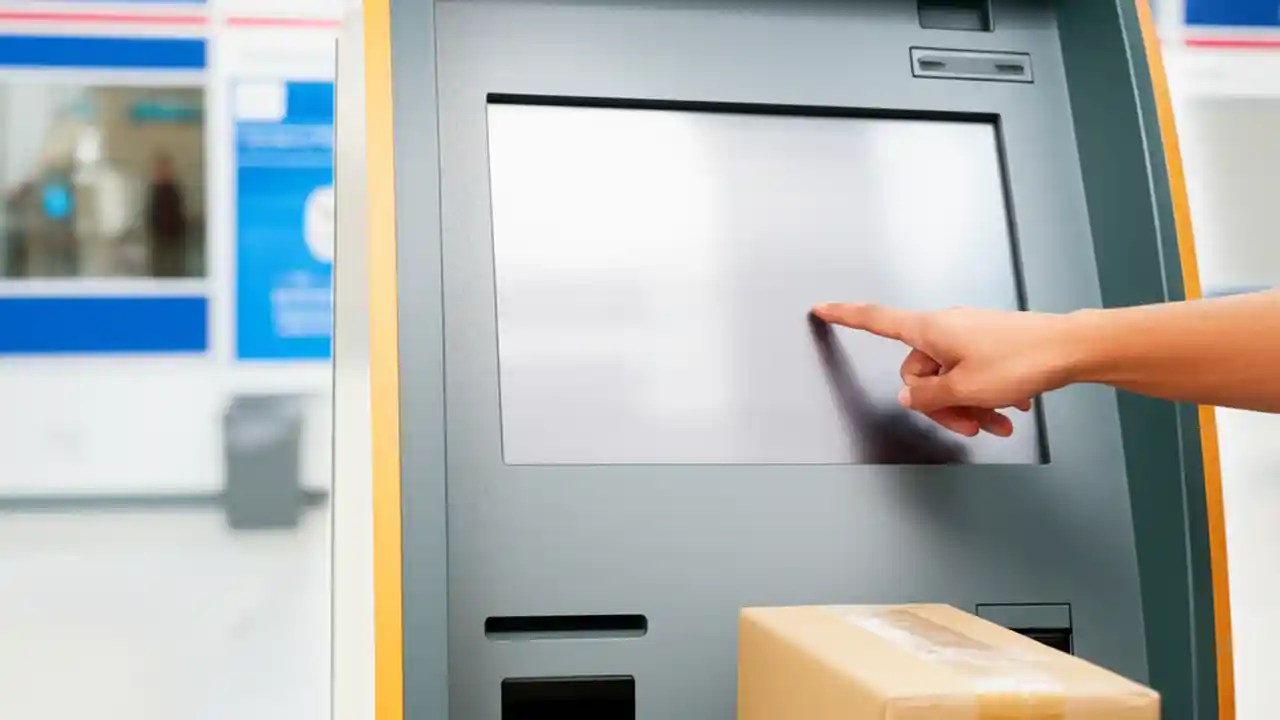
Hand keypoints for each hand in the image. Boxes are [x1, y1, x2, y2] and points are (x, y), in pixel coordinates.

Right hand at [811, 303, 1081, 437]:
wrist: (1071, 348)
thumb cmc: (1021, 360)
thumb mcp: (965, 389)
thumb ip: (928, 396)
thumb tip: (910, 396)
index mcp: (930, 330)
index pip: (876, 320)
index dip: (846, 316)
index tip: (822, 307)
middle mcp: (946, 327)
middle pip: (920, 371)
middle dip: (940, 403)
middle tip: (968, 424)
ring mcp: (970, 335)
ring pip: (950, 378)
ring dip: (968, 406)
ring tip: (995, 422)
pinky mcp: (991, 343)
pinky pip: (973, 374)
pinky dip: (986, 396)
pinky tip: (1010, 410)